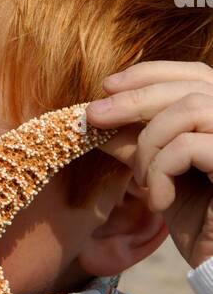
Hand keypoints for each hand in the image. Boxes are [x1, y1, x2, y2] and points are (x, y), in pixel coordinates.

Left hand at [86, 61, 212, 268]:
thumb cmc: (199, 221)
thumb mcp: (159, 173)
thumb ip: (136, 141)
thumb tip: (95, 113)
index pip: (196, 73)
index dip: (151, 73)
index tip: (107, 87)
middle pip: (190, 86)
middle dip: (134, 99)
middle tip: (93, 116)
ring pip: (190, 110)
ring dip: (151, 142)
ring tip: (142, 179)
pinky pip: (189, 147)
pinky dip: (161, 171)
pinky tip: (158, 201)